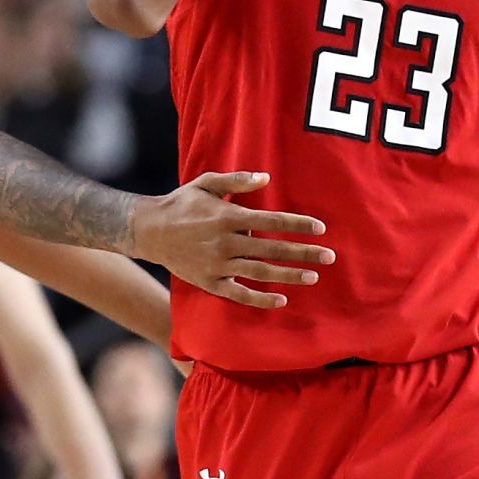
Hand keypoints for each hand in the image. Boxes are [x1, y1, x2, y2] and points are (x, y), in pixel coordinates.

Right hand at [130, 172, 333, 307]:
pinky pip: (239, 294)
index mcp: (227, 216)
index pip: (271, 220)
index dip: (297, 224)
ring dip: (289, 275)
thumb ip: (236, 180)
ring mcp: (217, 265)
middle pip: (272, 249)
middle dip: (303, 253)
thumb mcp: (206, 183)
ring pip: (260, 272)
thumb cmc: (182, 203)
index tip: (319, 228)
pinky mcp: (210, 282)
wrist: (148, 231)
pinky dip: (260, 299)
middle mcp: (225, 242)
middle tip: (329, 256)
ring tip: (313, 277)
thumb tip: (266, 178)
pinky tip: (281, 299)